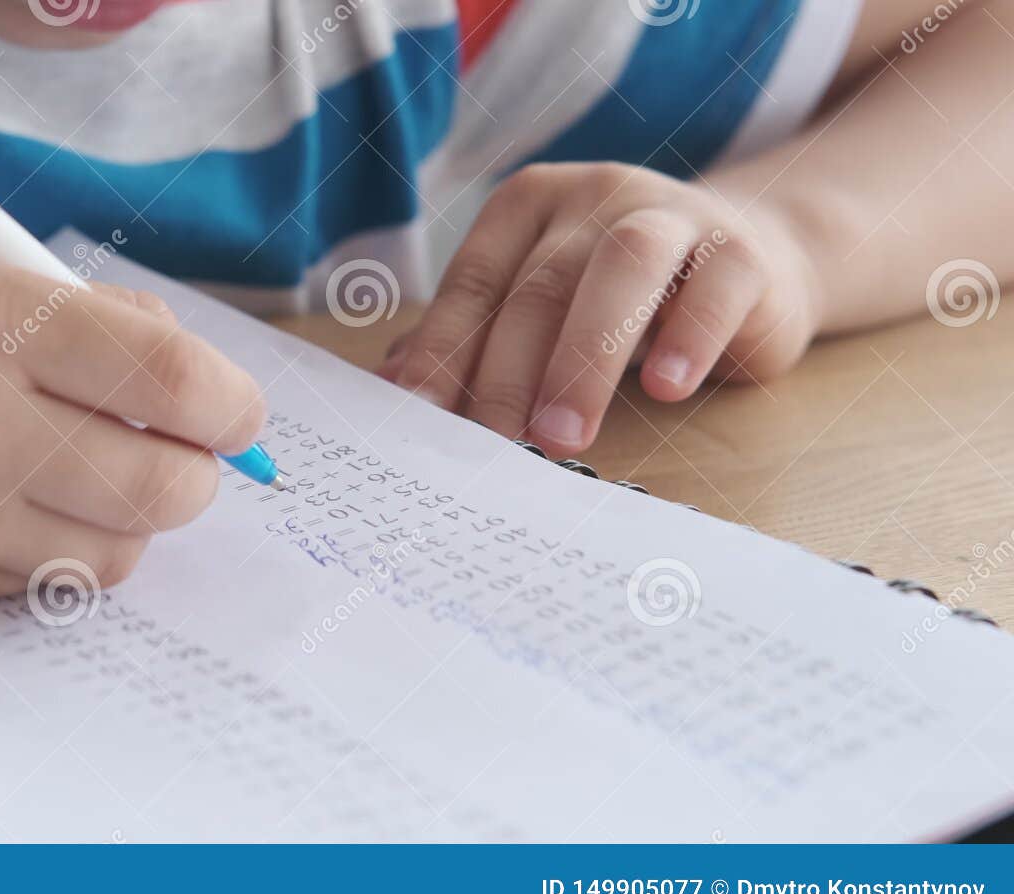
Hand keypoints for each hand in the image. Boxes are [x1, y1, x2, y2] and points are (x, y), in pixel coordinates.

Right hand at [0, 238, 264, 615]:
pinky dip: (50, 553)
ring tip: (73, 474)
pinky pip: (39, 589)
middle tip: (174, 450)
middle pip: (166, 487)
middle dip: (194, 472)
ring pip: (115, 554)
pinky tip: (0, 507)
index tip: (235, 411)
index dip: (231, 403)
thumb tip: (185, 361)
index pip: (171, 379)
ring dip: (123, 518)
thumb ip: (73, 315)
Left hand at [380, 162, 822, 454]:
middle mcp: (593, 196)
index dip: (444, 348)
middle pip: (539, 284)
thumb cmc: (621, 297)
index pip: (474, 280)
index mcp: (528, 206)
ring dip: (584, 357)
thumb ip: (478, 336)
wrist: (753, 257)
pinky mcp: (739, 248)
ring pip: (620, 270)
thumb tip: (396, 387)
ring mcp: (671, 213)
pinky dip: (688, 337)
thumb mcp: (544, 306)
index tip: (420, 414)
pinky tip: (666, 388)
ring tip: (561, 434)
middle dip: (509, 371)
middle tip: (494, 442)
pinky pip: (714, 285)